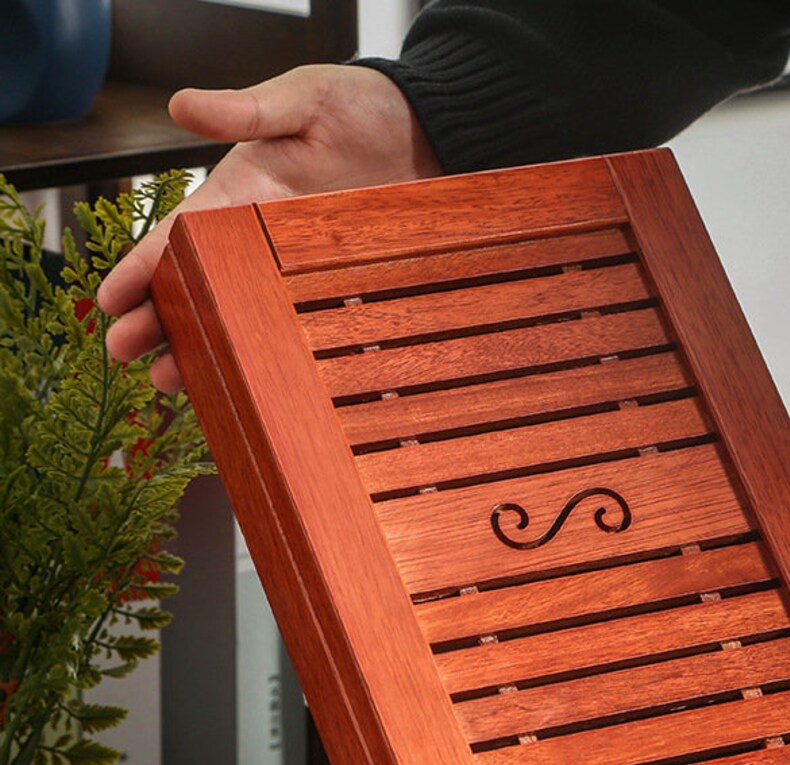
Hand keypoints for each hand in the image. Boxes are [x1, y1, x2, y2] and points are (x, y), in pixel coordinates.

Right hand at [96, 64, 441, 391]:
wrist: (425, 130)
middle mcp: (262, 239)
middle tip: (125, 353)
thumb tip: (181, 104)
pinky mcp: (342, 283)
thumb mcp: (301, 99)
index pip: (179, 235)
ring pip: (248, 314)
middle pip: (202, 284)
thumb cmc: (357, 106)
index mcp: (241, 195)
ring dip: (212, 347)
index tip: (111, 302)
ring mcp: (301, 267)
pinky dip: (297, 357)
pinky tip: (277, 387)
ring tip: (177, 381)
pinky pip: (316, 324)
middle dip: (161, 318)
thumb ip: (246, 110)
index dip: (142, 267)